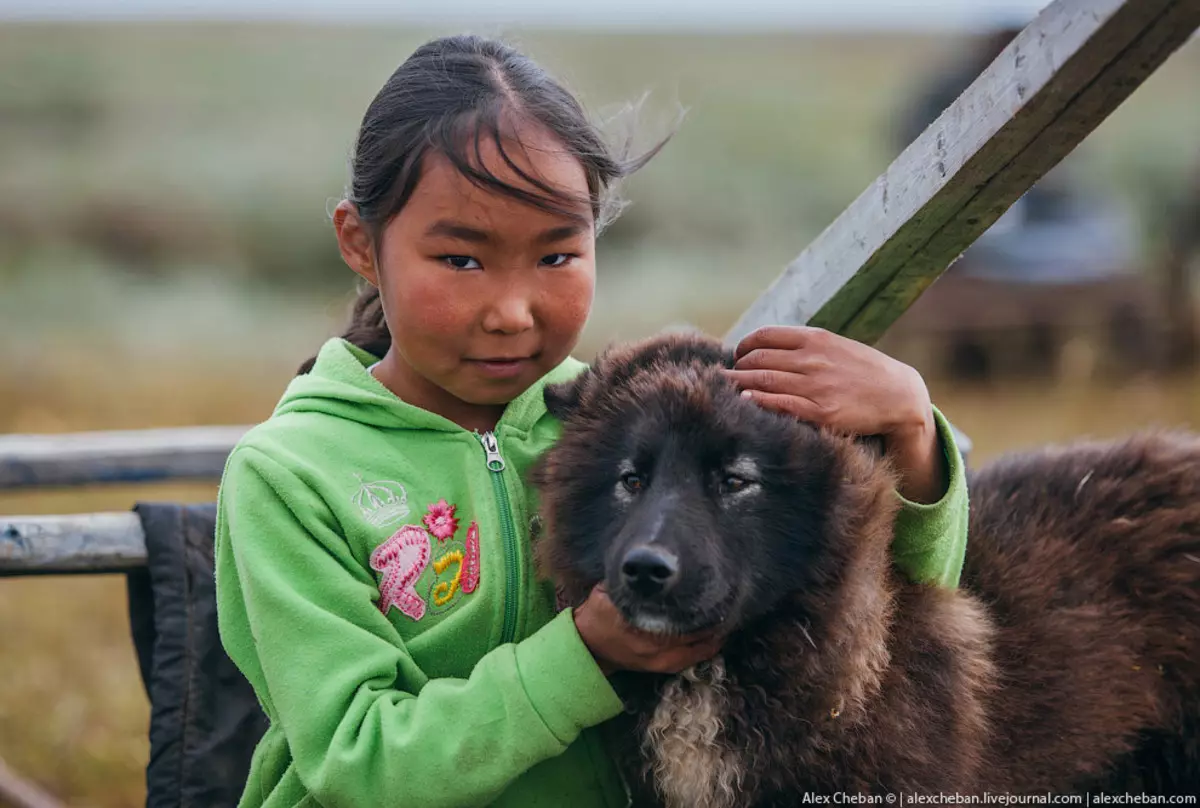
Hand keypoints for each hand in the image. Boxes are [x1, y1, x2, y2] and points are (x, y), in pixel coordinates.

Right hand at [573, 584, 724, 675]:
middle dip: (713, 616)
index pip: (678, 611)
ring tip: (727, 615)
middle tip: (728, 600)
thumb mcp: (607, 591)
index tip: (713, 586)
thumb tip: (652, 562)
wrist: (589, 649)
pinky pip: (695, 659)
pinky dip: (708, 646)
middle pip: (696, 631)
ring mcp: (661, 660)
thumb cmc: (599, 615)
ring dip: (715, 633)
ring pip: (700, 647)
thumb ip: (630, 582)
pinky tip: (717, 634)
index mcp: (639, 622)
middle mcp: (653, 644)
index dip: (697, 600)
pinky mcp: (664, 668)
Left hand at [723, 325, 946, 503]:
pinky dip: (758, 402)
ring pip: (763, 382)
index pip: (764, 336)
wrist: (899, 395)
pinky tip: (745, 401)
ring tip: (726, 389)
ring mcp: (816, 386)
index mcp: (815, 339)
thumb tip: (767, 348)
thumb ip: (805, 345)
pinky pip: (780, 405)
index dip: (744, 346)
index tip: (737, 356)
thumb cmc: (864, 371)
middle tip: (727, 377)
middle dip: (737, 368)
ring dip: (738, 385)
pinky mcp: (822, 412)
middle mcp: (813, 359)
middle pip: (758, 360)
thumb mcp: (836, 346)